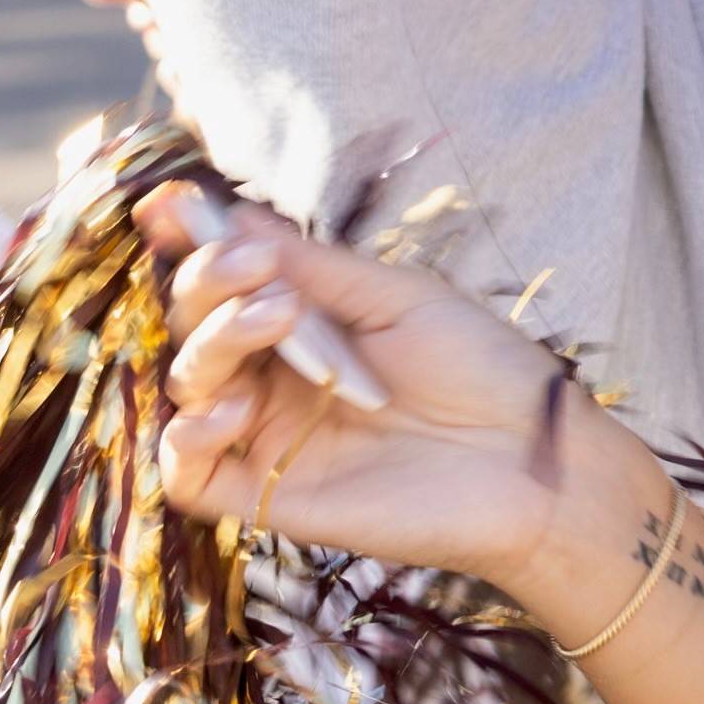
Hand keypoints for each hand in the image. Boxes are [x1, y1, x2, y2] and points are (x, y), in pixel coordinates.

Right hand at [147, 187, 652, 610]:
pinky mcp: (266, 497)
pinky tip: (237, 405)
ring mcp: (267, 437)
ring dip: (213, 343)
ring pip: (188, 387)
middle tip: (254, 267)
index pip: (224, 284)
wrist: (531, 460)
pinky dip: (188, 436)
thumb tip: (231, 215)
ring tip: (275, 320)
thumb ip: (313, 267)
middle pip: (195, 327)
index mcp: (305, 326)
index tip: (172, 205)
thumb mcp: (398, 297)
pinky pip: (187, 474)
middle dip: (209, 284)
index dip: (192, 245)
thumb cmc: (481, 370)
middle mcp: (276, 379)